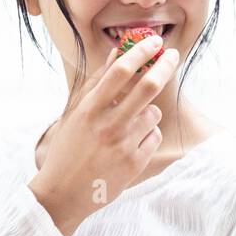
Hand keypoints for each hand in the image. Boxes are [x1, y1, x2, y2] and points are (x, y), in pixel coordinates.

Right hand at [29, 32, 179, 235]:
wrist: (63, 194)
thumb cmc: (68, 149)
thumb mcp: (76, 113)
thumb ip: (97, 83)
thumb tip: (118, 53)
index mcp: (89, 110)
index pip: (121, 72)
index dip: (141, 52)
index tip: (155, 40)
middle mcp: (107, 125)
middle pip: (147, 87)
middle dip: (165, 65)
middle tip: (173, 55)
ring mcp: (123, 145)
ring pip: (153, 113)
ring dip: (148, 112)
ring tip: (130, 123)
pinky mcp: (135, 164)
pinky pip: (155, 136)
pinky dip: (148, 135)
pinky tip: (131, 143)